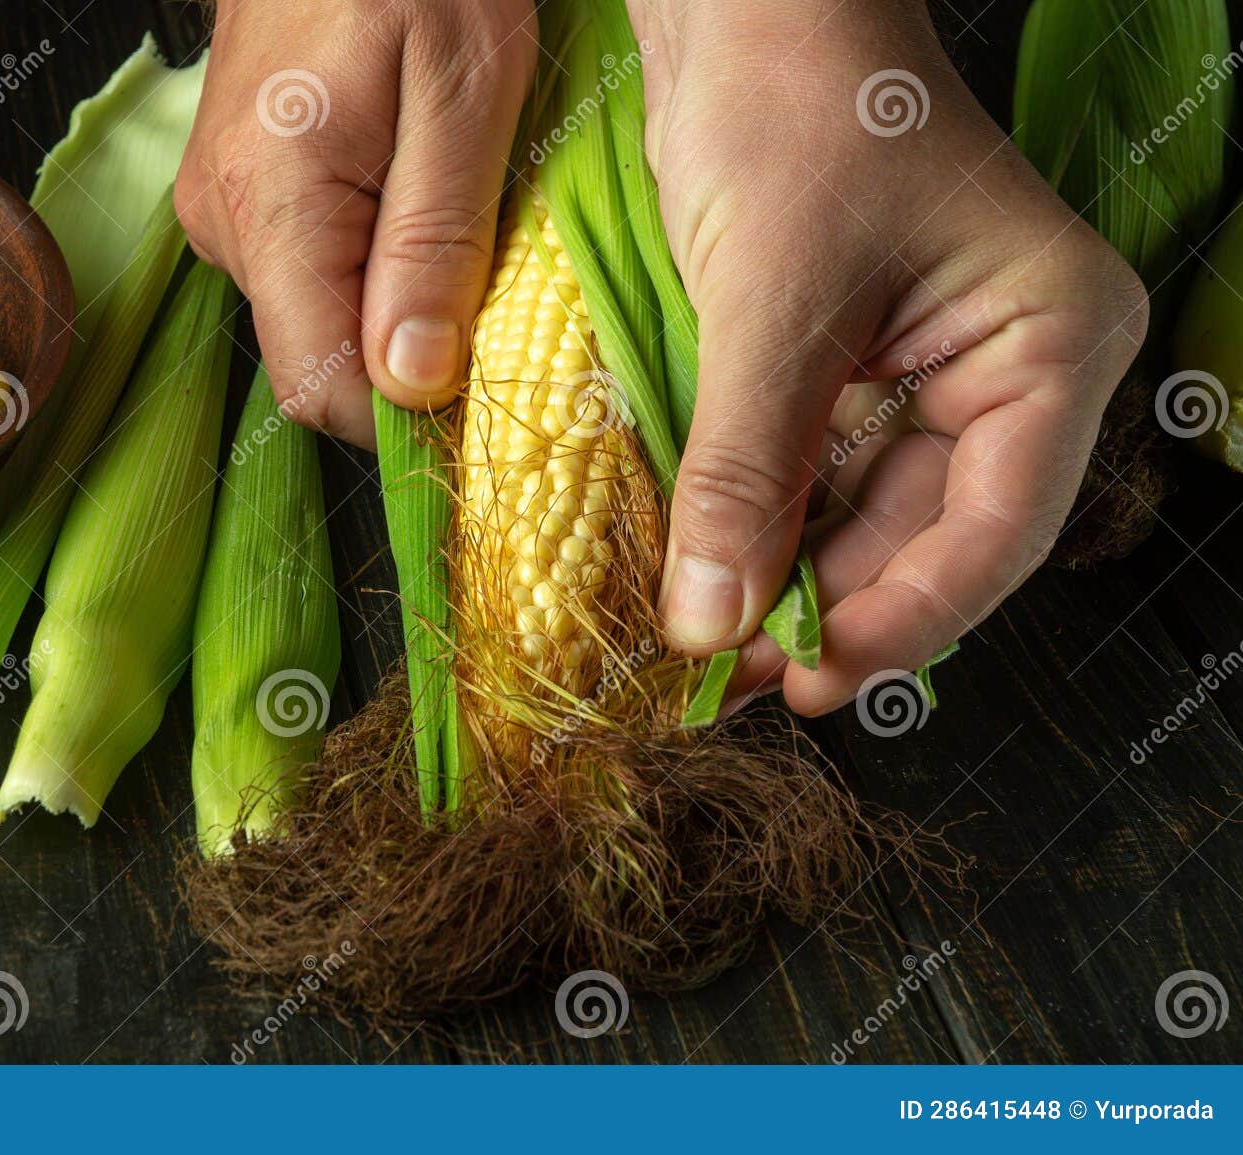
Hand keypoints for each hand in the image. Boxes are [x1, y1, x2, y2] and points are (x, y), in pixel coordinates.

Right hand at [174, 0, 536, 445]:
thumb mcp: (465, 91)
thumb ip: (435, 242)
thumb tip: (413, 381)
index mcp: (273, 200)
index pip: (322, 385)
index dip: (408, 414)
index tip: (489, 386)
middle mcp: (225, 220)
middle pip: (321, 360)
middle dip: (411, 357)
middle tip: (492, 284)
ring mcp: (222, 208)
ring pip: (318, 320)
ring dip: (396, 307)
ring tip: (454, 220)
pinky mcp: (240, 193)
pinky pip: (310, 272)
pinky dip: (372, 268)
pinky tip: (414, 205)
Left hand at [629, 0, 1147, 713]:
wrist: (742, 16)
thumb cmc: (793, 113)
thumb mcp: (769, 306)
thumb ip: (743, 470)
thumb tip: (712, 620)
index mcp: (1051, 343)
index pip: (997, 527)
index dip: (906, 620)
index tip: (816, 682)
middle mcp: (1007, 370)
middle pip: (930, 537)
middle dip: (834, 611)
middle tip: (738, 681)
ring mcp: (931, 373)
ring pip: (869, 518)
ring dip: (793, 582)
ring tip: (716, 650)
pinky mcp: (856, 370)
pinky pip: (821, 476)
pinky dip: (768, 526)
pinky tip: (716, 575)